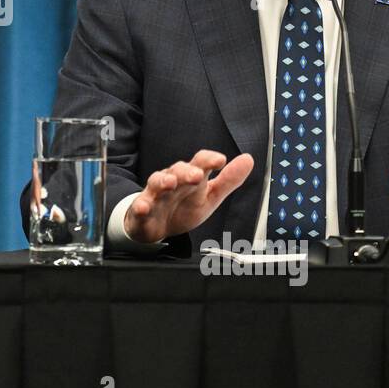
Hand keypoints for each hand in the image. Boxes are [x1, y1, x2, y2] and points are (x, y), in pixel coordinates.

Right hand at [124, 150, 255, 242]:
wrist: (157, 227)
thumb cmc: (184, 208)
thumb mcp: (210, 196)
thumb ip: (229, 180)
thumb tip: (248, 159)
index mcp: (191, 176)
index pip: (200, 162)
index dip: (209, 159)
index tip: (220, 160)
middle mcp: (173, 180)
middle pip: (178, 170)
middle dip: (186, 171)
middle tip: (197, 175)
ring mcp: (156, 194)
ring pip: (157, 183)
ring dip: (163, 182)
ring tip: (169, 183)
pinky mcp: (142, 210)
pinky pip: (140, 206)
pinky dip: (141, 206)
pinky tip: (144, 207)